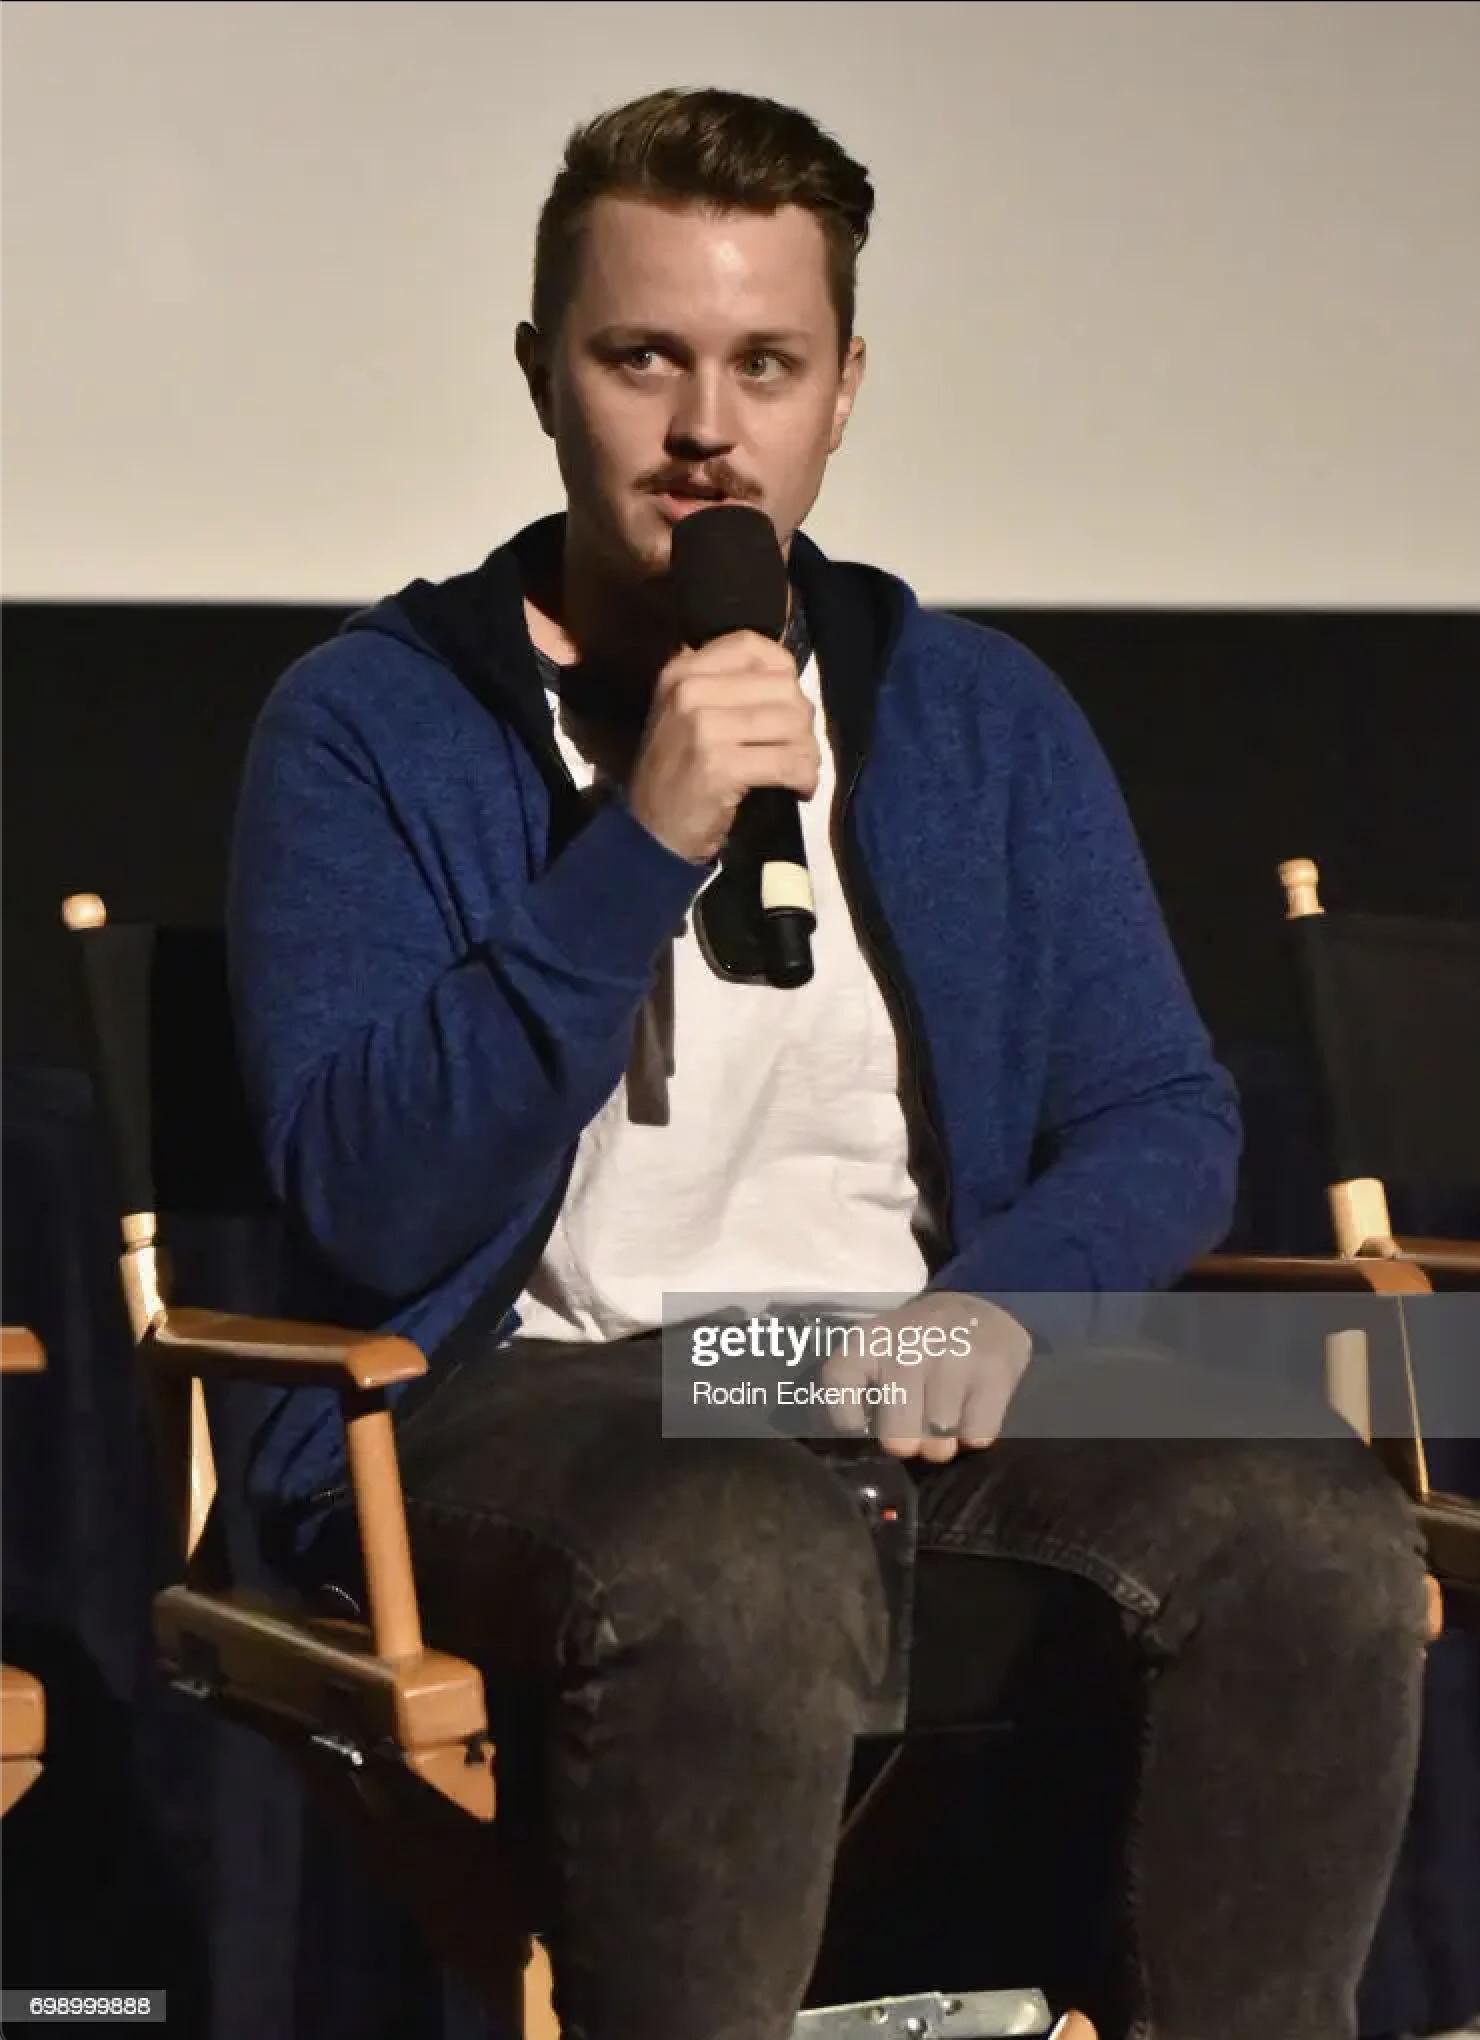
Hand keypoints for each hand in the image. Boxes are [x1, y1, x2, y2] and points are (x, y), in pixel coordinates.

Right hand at [626, 630, 818, 863]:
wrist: (650, 832)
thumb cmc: (676, 772)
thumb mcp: (686, 714)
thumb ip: (726, 686)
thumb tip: (788, 680)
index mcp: (681, 671)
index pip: (752, 646)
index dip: (784, 674)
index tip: (788, 705)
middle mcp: (690, 690)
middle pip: (782, 686)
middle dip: (802, 721)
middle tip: (798, 749)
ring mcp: (703, 727)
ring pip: (791, 722)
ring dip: (807, 752)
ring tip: (801, 770)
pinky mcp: (720, 766)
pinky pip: (787, 761)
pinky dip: (804, 777)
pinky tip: (800, 788)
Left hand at [819, 1290, 1032, 1462]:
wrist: (984, 1304)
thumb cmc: (922, 1339)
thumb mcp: (880, 1346)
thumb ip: (860, 1385)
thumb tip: (858, 1440)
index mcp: (872, 1339)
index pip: (840, 1381)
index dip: (846, 1417)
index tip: (860, 1429)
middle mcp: (909, 1347)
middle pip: (897, 1436)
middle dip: (908, 1444)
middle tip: (917, 1432)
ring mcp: (952, 1359)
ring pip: (939, 1441)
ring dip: (943, 1443)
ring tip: (945, 1422)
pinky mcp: (992, 1373)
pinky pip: (976, 1435)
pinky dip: (974, 1435)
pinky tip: (970, 1413)